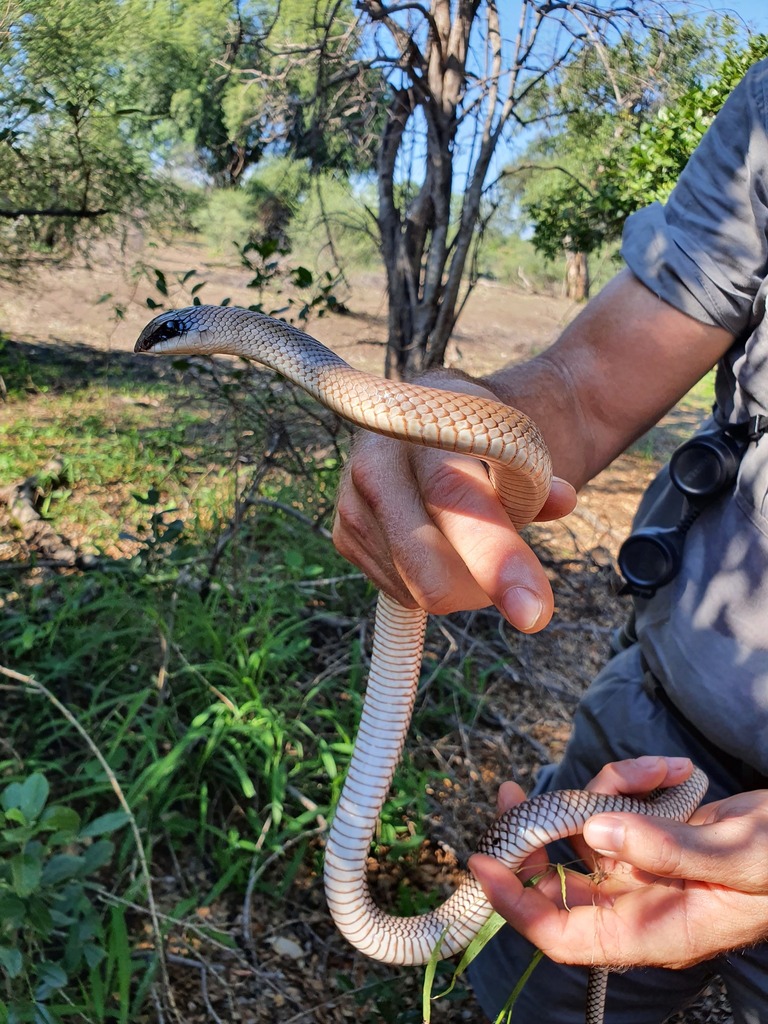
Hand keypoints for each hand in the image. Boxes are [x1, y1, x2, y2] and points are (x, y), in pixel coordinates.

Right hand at [332, 377, 575, 633]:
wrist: (420, 418)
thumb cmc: (477, 435)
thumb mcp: (512, 441)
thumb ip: (536, 476)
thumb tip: (562, 500)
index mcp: (421, 431)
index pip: (457, 503)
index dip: (496, 558)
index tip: (534, 614)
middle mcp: (375, 467)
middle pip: (432, 576)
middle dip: (482, 589)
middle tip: (513, 572)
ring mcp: (352, 506)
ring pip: (420, 593)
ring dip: (460, 585)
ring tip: (468, 538)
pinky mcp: (344, 539)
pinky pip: (401, 594)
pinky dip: (431, 583)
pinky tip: (437, 543)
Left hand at [469, 756, 767, 968]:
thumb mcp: (738, 860)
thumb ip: (669, 850)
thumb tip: (597, 833)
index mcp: (653, 931)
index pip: (562, 934)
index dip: (516, 905)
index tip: (483, 862)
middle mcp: (637, 903)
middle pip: (558, 880)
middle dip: (534, 835)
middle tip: (512, 793)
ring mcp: (641, 868)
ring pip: (586, 829)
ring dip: (606, 790)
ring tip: (661, 770)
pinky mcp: (650, 836)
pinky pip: (617, 805)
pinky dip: (635, 779)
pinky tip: (674, 770)